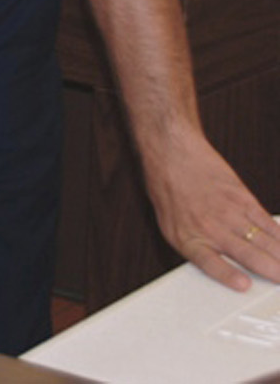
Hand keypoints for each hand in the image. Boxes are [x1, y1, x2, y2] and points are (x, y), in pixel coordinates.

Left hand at [147, 130, 279, 290]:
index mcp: (187, 237)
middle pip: (247, 254)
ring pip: (262, 240)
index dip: (228, 275)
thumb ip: (199, 249)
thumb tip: (225, 271)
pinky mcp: (243, 198)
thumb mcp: (172, 227)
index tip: (244, 285)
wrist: (171, 154)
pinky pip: (267, 222)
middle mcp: (209, 226)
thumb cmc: (170, 192)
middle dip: (271, 271)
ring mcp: (229, 212)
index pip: (209, 262)